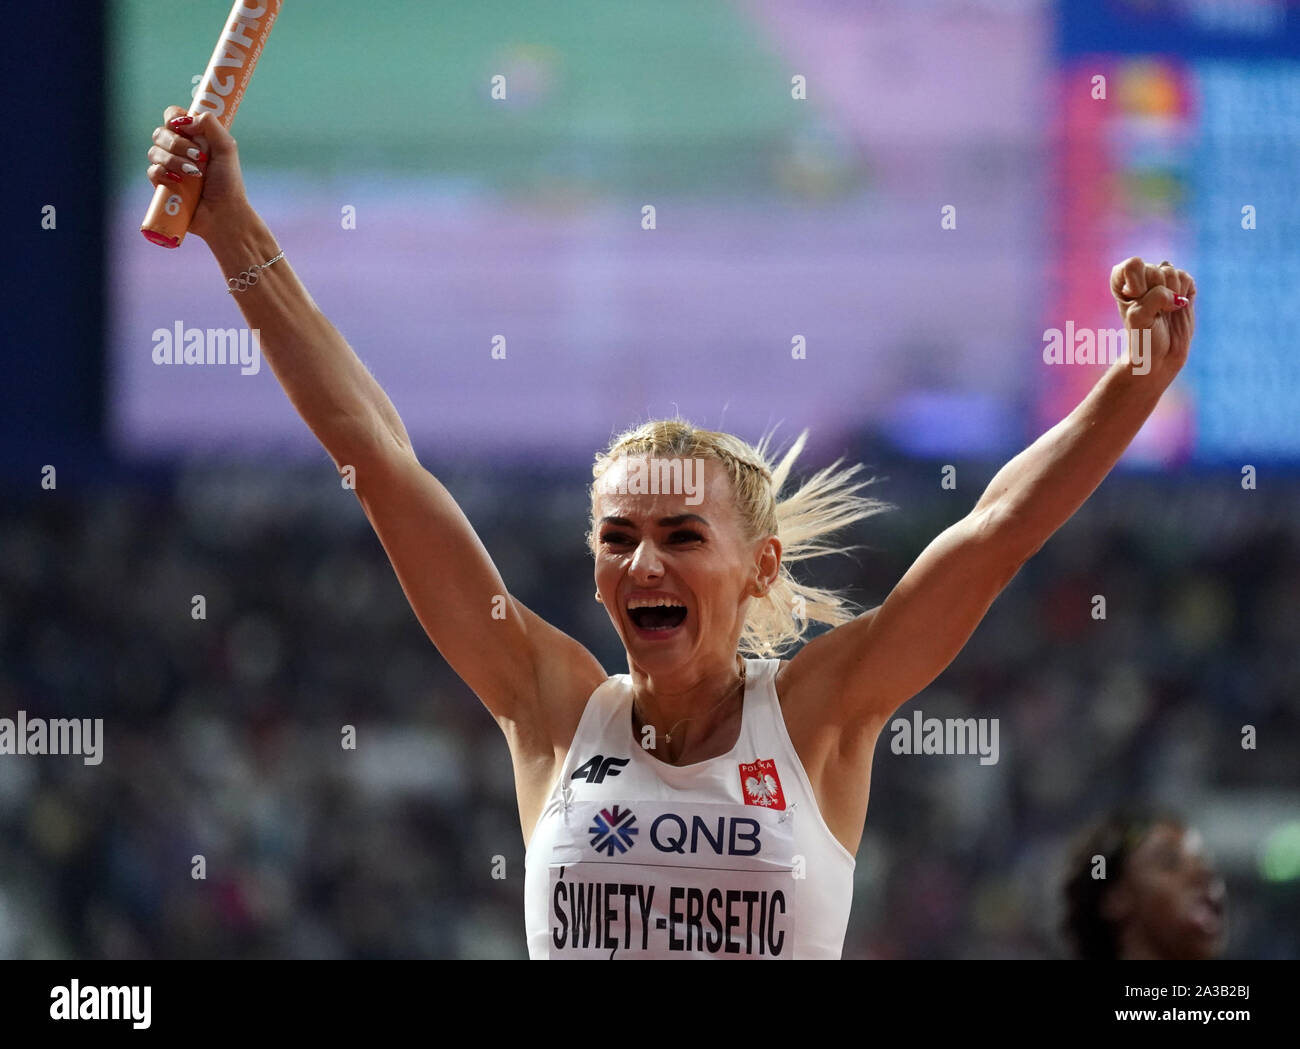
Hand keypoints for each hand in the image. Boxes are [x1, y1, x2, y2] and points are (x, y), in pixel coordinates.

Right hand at [146, 106, 250, 242]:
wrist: (223, 213)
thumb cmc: (228, 182)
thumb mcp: (226, 148)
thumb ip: (211, 125)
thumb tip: (187, 119)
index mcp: (193, 138)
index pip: (172, 116)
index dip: (175, 118)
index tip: (187, 127)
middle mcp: (178, 150)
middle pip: (160, 132)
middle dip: (177, 143)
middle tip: (199, 156)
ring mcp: (168, 167)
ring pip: (154, 151)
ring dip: (175, 160)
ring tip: (195, 174)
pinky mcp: (162, 184)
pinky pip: (152, 171)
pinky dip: (164, 173)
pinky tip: (179, 181)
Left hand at [1110, 257, 1195, 376]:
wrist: (1160, 356)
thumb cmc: (1142, 338)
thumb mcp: (1140, 317)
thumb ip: (1155, 297)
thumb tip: (1178, 292)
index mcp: (1122, 283)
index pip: (1133, 265)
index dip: (1138, 284)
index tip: (1136, 301)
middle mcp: (1142, 278)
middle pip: (1154, 269)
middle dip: (1156, 292)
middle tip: (1153, 312)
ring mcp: (1163, 282)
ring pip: (1171, 272)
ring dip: (1170, 294)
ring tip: (1164, 311)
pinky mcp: (1182, 287)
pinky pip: (1186, 278)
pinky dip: (1184, 293)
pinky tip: (1177, 306)